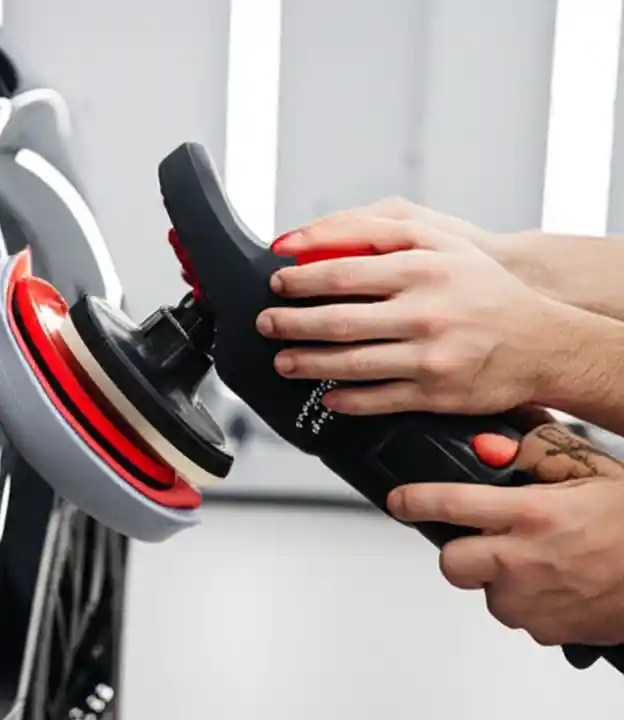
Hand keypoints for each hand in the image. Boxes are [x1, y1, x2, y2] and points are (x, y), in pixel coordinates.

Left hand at [256, 212, 578, 414]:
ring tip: (282, 360)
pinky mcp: (436, 393)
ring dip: (306, 364)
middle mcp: (425, 314)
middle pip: (337, 321)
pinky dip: (344, 399)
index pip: (342, 274)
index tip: (276, 283)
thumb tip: (308, 240)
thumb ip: (376, 234)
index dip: (300, 280)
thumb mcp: (441, 242)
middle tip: (266, 323)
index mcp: (424, 270)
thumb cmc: (483, 286)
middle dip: (290, 324)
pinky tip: (325, 394)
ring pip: (350, 363)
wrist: (542, 341)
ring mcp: (430, 357)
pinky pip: (377, 399)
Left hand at [389, 423, 623, 645]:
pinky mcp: (547, 630)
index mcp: (532, 513)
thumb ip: (534, 456)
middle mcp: (524, 559)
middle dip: (459, 551)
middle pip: (451, 562)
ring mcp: (533, 600)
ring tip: (540, 563)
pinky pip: (520, 617)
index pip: (449, 504)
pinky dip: (530, 604)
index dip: (414, 501)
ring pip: (486, 592)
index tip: (399, 501)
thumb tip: (491, 443)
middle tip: (484, 540)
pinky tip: (558, 585)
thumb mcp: (588, 471)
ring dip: (501, 579)